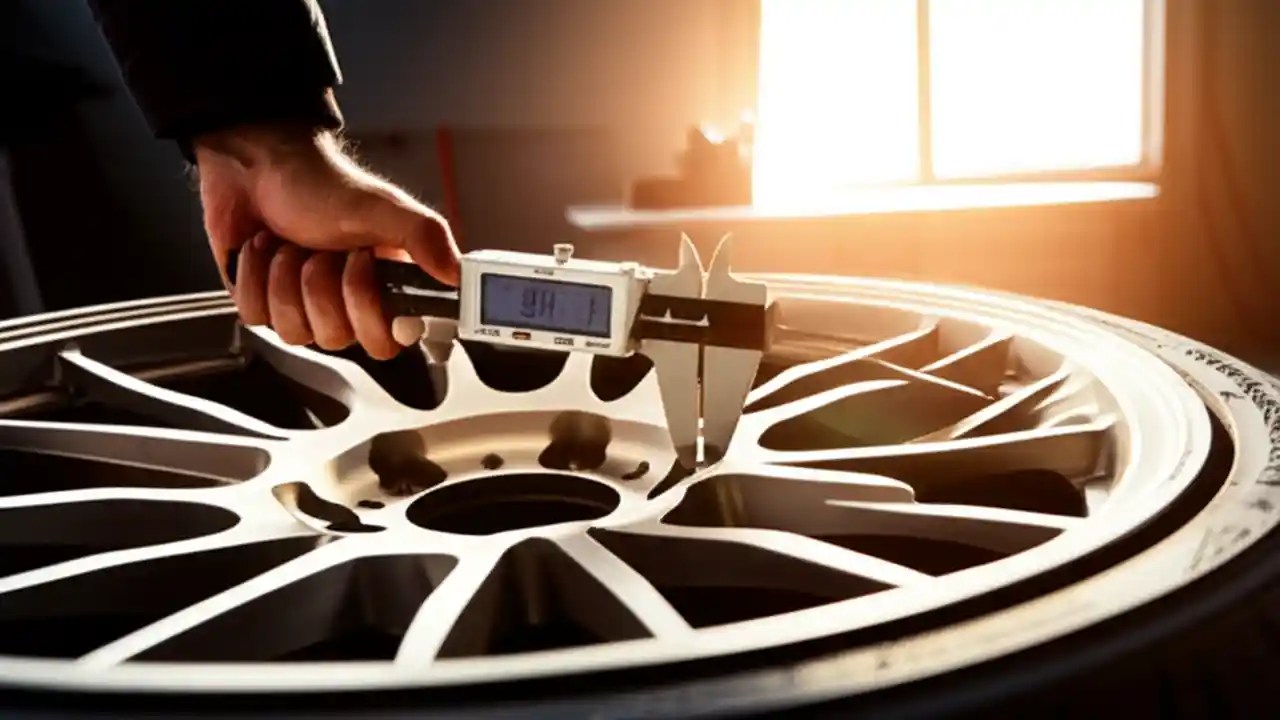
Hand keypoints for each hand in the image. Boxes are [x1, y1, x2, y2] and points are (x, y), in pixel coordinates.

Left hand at [194, 123, 459, 358]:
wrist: (255, 166)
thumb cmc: (319, 184)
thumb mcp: (380, 206)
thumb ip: (424, 237)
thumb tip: (456, 275)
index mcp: (384, 288)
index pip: (388, 341)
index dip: (370, 313)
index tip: (360, 265)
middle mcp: (347, 304)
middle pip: (337, 337)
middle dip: (321, 287)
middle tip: (320, 250)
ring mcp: (303, 308)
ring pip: (294, 331)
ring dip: (284, 280)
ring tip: (288, 245)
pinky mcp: (263, 304)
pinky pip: (257, 317)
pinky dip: (254, 276)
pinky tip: (262, 248)